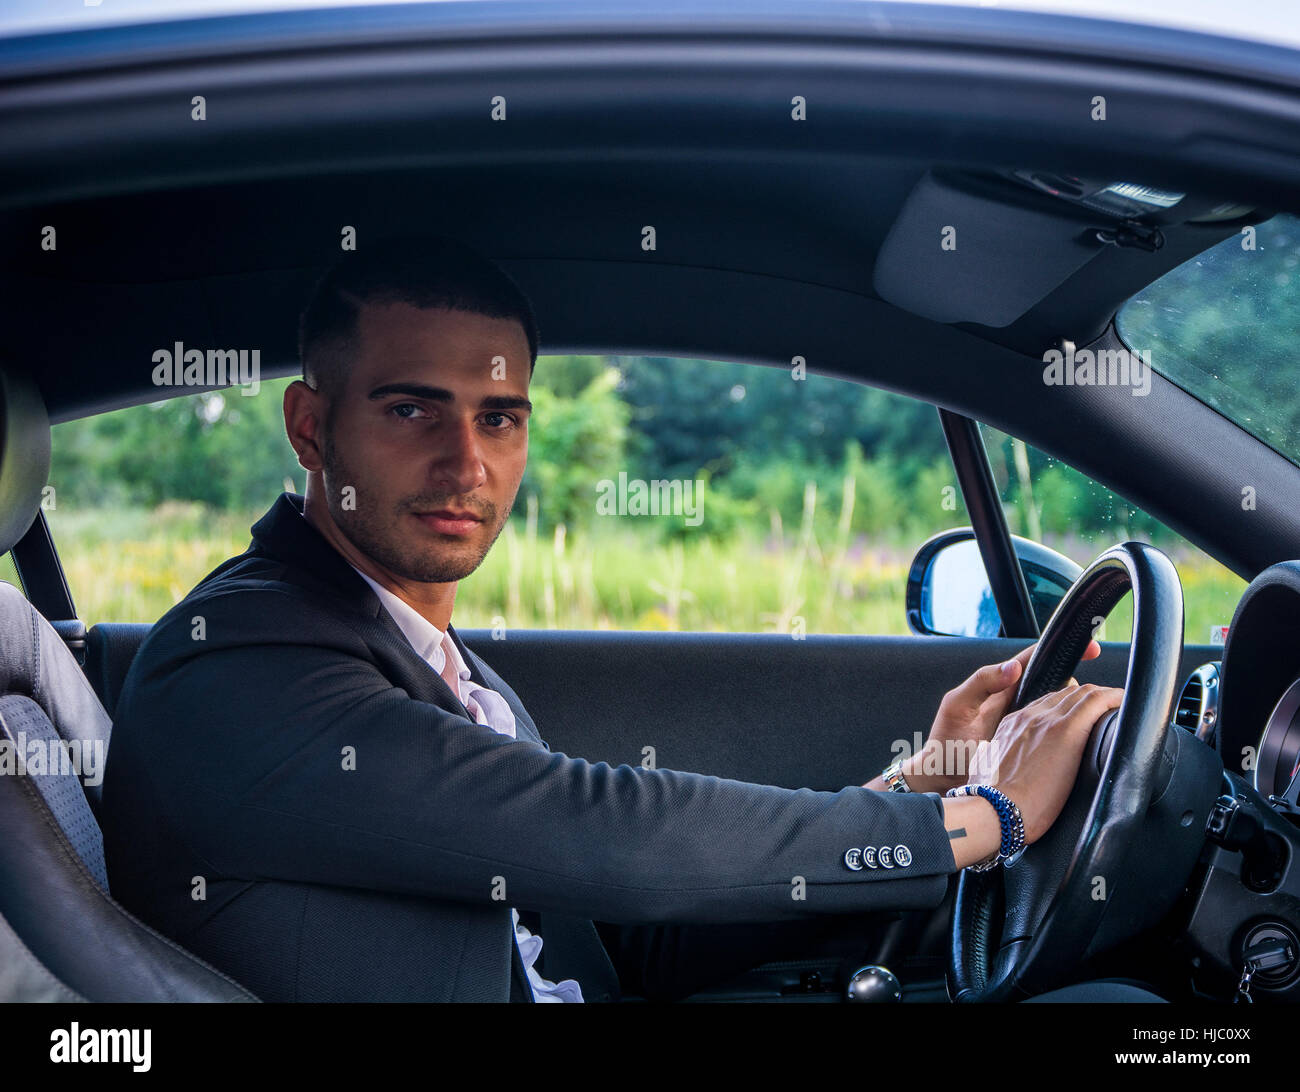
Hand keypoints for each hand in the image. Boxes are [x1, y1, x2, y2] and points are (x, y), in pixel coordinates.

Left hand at [893, 637, 1100, 794]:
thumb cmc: (945, 740)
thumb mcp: (958, 705)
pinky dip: (1071, 728)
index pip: (1036, 661)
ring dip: (1079, 705)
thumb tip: (1015, 667)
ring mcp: (1025, 723)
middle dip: (1078, 681)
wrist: (942, 777)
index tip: (1091, 648)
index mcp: (1001, 687)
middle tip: (1101, 689)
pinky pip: (1055, 731)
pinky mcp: (1031, 745)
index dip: (1062, 652)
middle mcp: (1016, 702)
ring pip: (1059, 707)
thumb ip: (982, 681)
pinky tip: (1087, 732)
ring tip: (1101, 708)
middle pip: (1055, 683)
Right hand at [978, 681, 1124, 843]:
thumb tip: (1018, 775)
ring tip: (1117, 704)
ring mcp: (1046, 721)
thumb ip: (1008, 764)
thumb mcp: (994, 775)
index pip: (1046, 703)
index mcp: (1011, 726)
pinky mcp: (1066, 731)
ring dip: (1101, 697)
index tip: (1083, 713)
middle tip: (1107, 708)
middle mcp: (1027, 717)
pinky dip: (1111, 698)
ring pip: (1081, 693)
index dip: (1068, 703)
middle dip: (1088, 697)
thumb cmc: (995, 804)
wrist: (995, 810)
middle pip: (1065, 694)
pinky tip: (1122, 701)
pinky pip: (1094, 702)